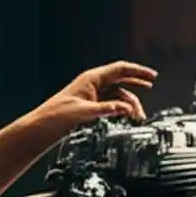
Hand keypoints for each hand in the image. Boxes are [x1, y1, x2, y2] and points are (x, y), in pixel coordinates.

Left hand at [33, 60, 156, 136]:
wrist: (42, 127)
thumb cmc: (56, 116)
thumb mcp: (83, 112)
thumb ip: (106, 108)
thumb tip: (125, 108)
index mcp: (92, 79)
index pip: (120, 69)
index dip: (138, 71)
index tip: (152, 76)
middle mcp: (93, 84)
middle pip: (121, 79)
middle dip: (137, 83)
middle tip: (152, 84)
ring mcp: (93, 94)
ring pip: (118, 93)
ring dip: (130, 103)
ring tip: (139, 116)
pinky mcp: (91, 105)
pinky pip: (112, 103)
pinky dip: (121, 109)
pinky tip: (127, 116)